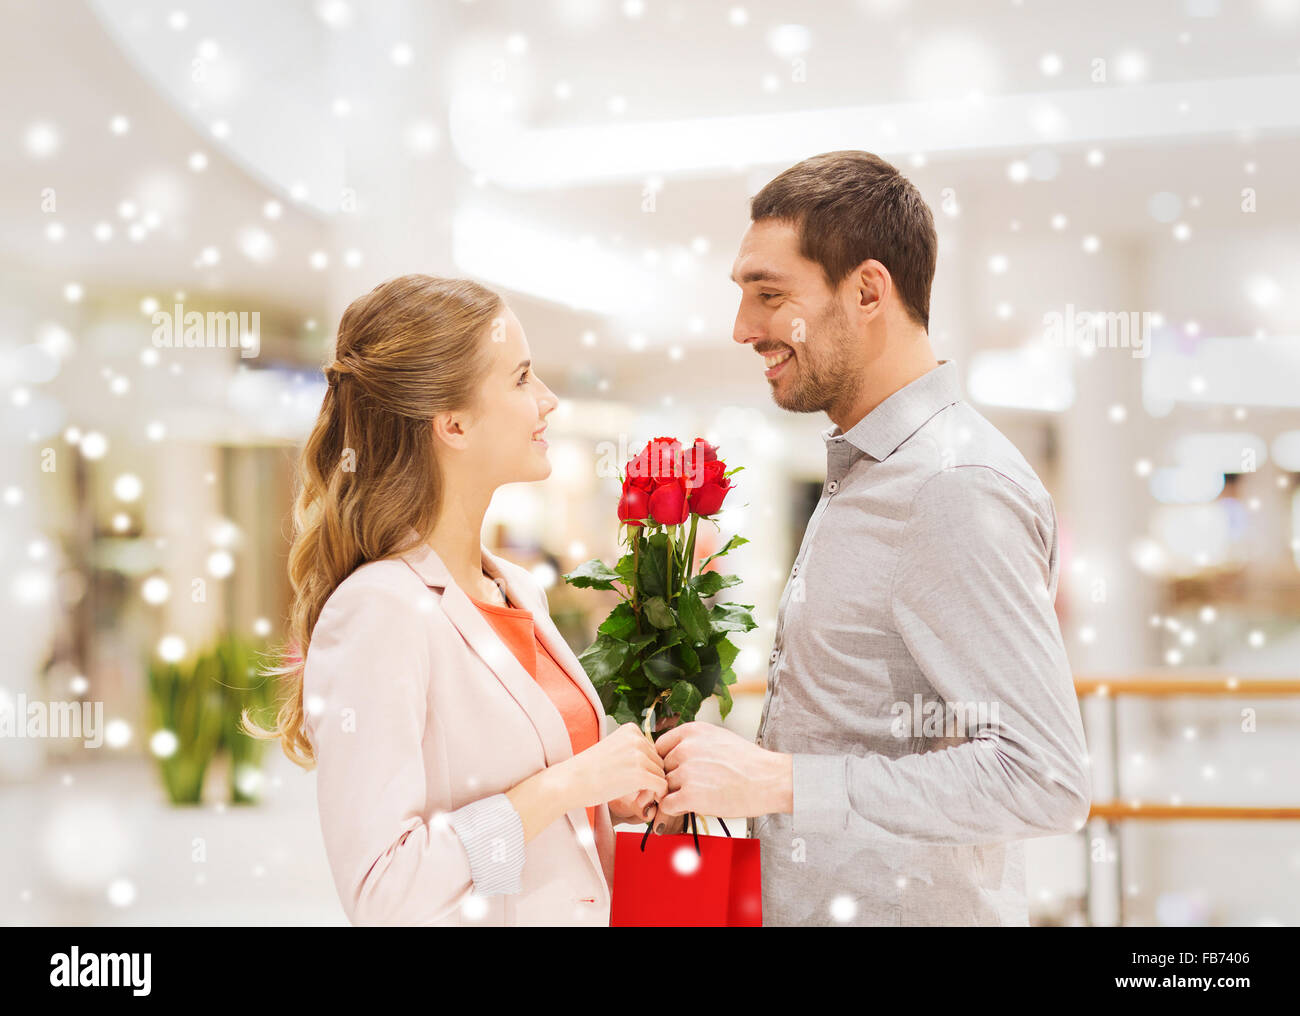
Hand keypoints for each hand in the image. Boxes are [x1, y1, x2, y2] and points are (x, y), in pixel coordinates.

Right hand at [568, 722, 665, 810]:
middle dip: (651, 778)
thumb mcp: (614, 749)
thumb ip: (634, 752)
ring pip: (662, 775)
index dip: (646, 767)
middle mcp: (637, 739)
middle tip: (635, 791)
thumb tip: (657, 766)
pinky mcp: (640, 775)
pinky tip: (640, 801)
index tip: (633, 779)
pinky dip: (656, 797)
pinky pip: (662, 787)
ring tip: (634, 796)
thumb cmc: (588, 770)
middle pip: (659, 762)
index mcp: (631, 729)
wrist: (570, 781)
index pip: (653, 750)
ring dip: (652, 789)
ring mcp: (639, 756)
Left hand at [653, 721, 792, 819]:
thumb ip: (692, 744)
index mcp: (691, 731)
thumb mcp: (717, 738)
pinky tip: (689, 807)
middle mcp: (685, 748)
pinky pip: (667, 805)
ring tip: (697, 796)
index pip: (659, 746)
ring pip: (664, 787)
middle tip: (690, 787)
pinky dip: (674, 809)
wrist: (769, 780)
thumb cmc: (748, 762)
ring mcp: (686, 772)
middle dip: (672, 779)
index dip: (665, 762)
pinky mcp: (690, 795)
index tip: (673, 771)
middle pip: (661, 768)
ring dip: (675, 794)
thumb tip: (672, 756)